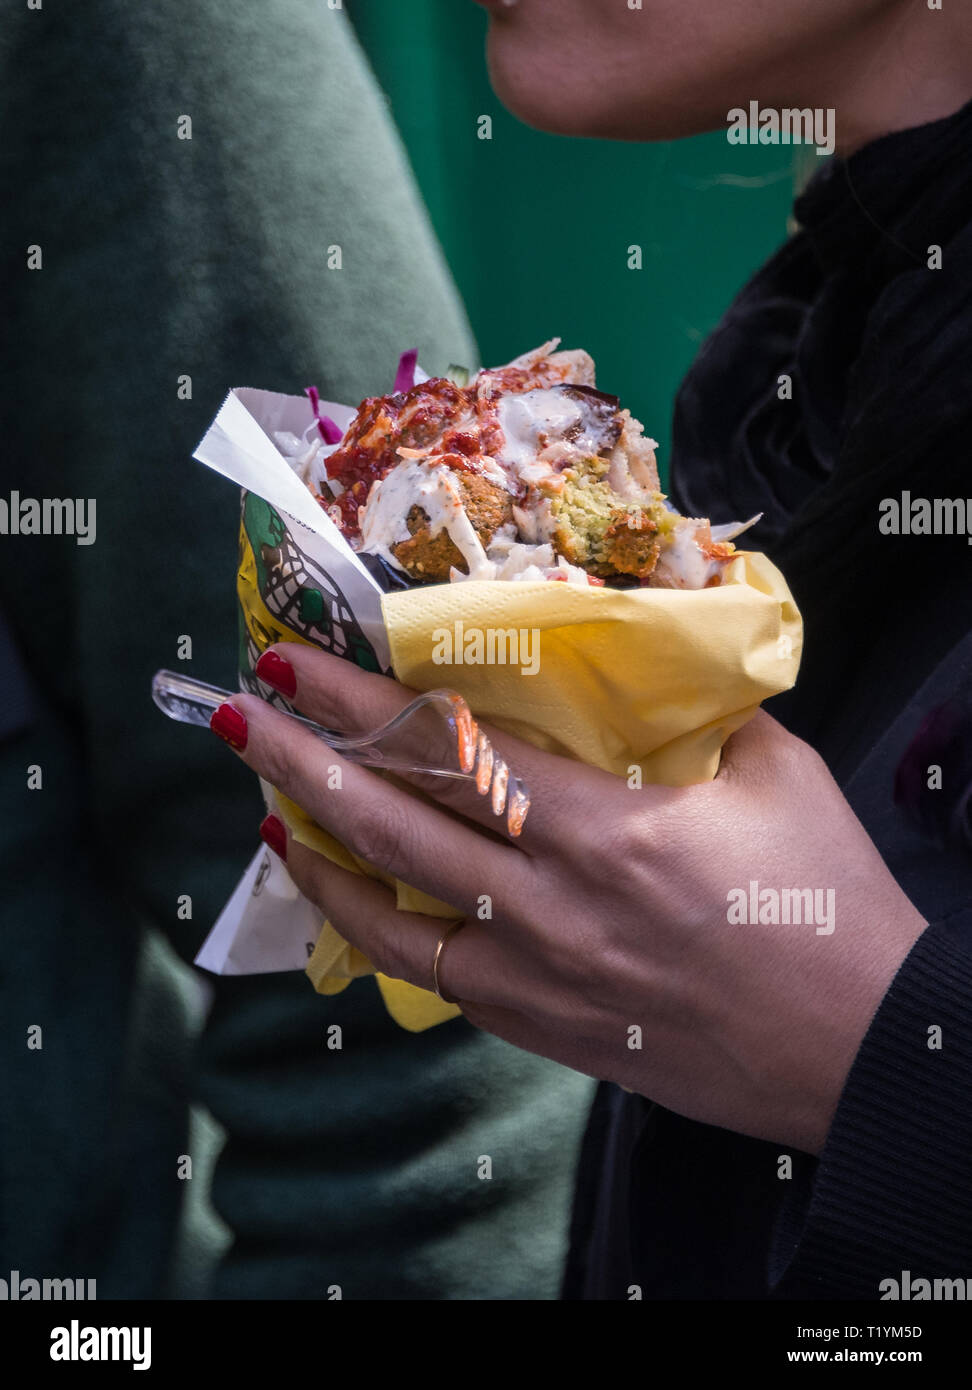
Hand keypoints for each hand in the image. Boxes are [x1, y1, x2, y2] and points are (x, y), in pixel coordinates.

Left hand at [213, 645, 926, 1154]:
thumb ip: (694, 713)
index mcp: (608, 830)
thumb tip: (638, 664)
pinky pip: (427, 970)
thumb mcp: (776, 776)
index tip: (304, 657)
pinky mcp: (538, 1025)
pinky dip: (367, 923)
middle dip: (307, 753)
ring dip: (316, 842)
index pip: (454, 748)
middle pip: (397, 816)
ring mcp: (534, 975)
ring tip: (266, 795)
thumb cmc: (829, 909)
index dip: (366, 700)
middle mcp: (551, 903)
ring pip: (390, 904)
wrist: (858, 1050)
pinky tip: (335, 886)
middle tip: (244, 705)